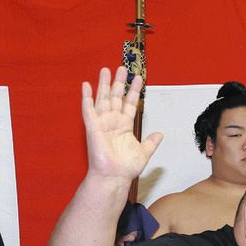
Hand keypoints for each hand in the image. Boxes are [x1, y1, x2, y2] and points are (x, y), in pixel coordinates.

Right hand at [82, 66, 162, 182]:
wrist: (115, 177)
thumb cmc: (126, 167)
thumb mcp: (144, 152)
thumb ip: (151, 142)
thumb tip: (160, 134)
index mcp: (124, 126)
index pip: (130, 104)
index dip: (134, 91)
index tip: (139, 79)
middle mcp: (113, 122)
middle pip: (116, 97)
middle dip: (120, 83)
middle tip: (123, 68)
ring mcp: (102, 123)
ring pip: (103, 99)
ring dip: (104, 84)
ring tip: (106, 69)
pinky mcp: (92, 127)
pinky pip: (88, 110)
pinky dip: (86, 97)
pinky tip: (86, 85)